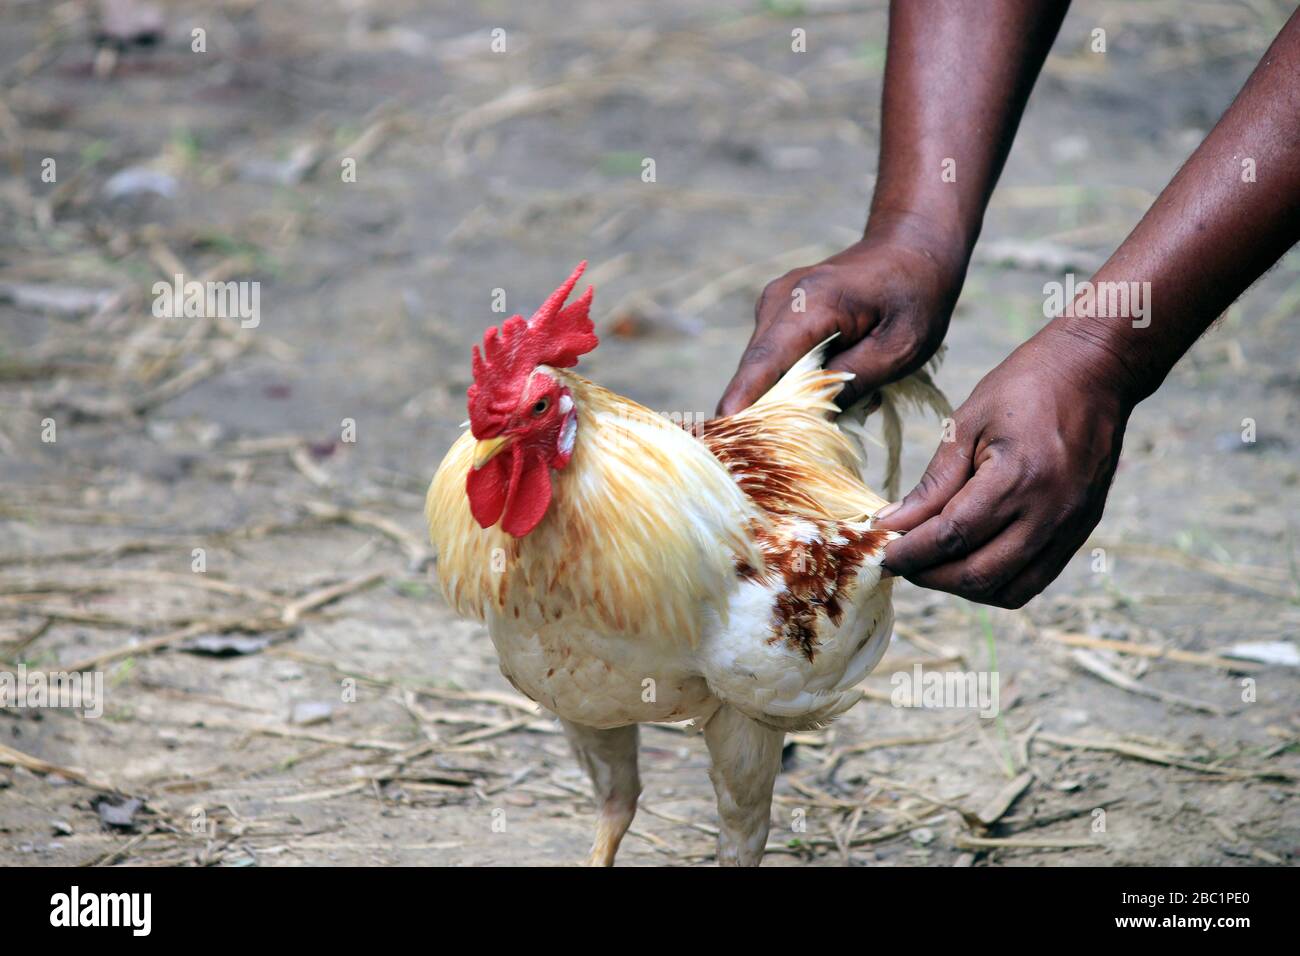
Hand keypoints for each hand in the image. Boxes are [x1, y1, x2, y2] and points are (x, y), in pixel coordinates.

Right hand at [716, 214, 967, 415]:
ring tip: (833, 405)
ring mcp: (774, 306)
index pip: (767, 358)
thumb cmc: (914, 296)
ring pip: (765, 367)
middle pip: (759, 369)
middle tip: (789, 446)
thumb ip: (854, 381)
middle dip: (768, 409)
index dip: (745, 395)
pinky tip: (832, 382)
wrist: (910, 248)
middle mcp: (780, 301)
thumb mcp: (900, 348)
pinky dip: (796, 379)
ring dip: (789, 395)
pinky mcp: (777, 315)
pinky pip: (775, 360)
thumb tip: (811, 418)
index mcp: (813, 303)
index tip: (723, 423)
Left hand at [874, 323, 1135, 607]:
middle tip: (903, 562)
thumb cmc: (1025, 386)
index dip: (912, 553)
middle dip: (930, 576)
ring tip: (933, 564)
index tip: (883, 554)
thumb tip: (894, 524)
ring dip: (962, 587)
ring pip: (1009, 590)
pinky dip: (996, 583)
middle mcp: (1050, 512)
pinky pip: (1034, 580)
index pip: (953, 536)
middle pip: (979, 574)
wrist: (1097, 371)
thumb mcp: (966, 424)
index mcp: (1019, 477)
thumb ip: (933, 482)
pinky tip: (969, 561)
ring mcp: (1070, 527)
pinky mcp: (1080, 532)